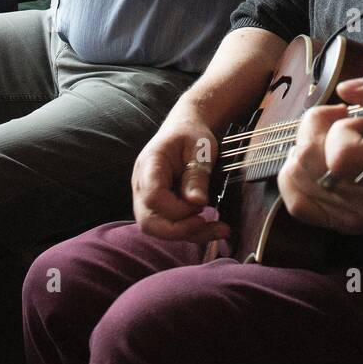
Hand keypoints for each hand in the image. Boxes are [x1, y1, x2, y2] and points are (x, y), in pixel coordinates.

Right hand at [132, 114, 230, 246]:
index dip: (177, 209)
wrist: (185, 129)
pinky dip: (192, 231)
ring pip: (158, 229)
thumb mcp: (199, 149)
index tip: (201, 204)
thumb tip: (197, 203)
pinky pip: (169, 227)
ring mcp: (147, 198)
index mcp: (150, 165)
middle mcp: (142, 185)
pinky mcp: (158, 207)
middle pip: (148, 222)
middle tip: (206, 222)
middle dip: (179, 230)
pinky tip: (214, 228)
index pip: (153, 197)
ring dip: (189, 234)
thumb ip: (197, 174)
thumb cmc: (191, 135)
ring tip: (220, 229)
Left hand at [277, 69, 362, 239]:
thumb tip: (345, 90)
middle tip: (346, 124)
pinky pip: (294, 199)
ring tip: (334, 141)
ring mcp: (349, 218)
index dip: (343, 129)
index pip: (342, 156)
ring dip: (307, 145)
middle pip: (308, 158)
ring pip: (294, 173)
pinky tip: (317, 161)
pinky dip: (296, 174)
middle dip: (319, 127)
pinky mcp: (337, 223)